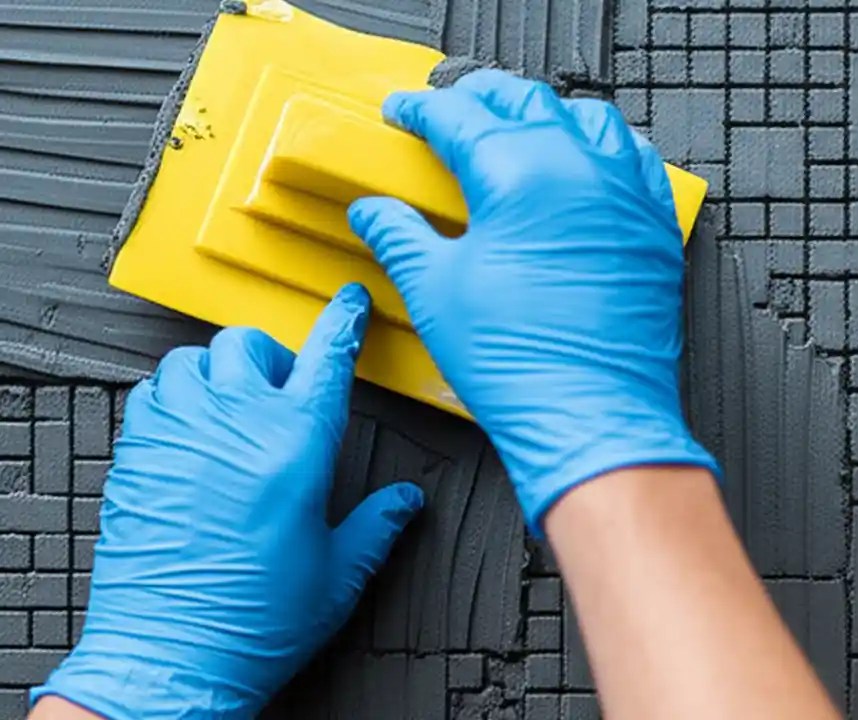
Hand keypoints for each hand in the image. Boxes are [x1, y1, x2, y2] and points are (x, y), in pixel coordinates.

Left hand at [32, 284, 423, 718]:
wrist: (172, 655)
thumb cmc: (253, 619)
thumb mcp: (339, 573)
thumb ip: (377, 526)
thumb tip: (405, 503)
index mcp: (298, 444)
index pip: (327, 356)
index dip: (344, 322)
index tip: (350, 304)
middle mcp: (236, 422)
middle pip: (250, 345)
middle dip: (271, 359)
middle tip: (281, 393)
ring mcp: (179, 431)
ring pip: (193, 358)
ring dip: (217, 372)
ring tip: (230, 406)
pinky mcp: (137, 452)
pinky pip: (152, 391)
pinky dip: (174, 394)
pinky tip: (189, 427)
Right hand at [349, 70, 717, 531]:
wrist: (593, 416)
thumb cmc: (521, 363)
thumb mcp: (436, 291)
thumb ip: (402, 236)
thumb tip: (375, 213)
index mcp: (518, 171)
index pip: (459, 116)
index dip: (422, 109)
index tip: (404, 111)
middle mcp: (580, 167)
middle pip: (525, 100)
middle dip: (481, 95)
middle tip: (451, 105)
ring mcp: (625, 193)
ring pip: (588, 117)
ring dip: (546, 111)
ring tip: (518, 122)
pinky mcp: (654, 225)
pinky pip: (635, 159)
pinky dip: (605, 146)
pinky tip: (589, 160)